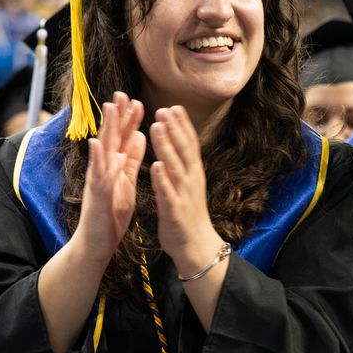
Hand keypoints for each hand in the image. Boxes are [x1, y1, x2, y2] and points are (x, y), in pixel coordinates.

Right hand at [72, 93, 145, 262]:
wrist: (96, 243)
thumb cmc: (111, 213)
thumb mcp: (126, 181)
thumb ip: (131, 159)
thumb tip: (138, 134)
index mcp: (114, 166)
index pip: (122, 138)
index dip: (129, 119)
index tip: (136, 99)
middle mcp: (103, 169)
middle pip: (110, 138)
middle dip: (116, 116)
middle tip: (121, 93)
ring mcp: (97, 181)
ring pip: (102, 151)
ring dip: (106, 129)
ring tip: (110, 110)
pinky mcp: (96, 196)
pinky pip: (98, 176)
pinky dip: (99, 161)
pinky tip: (98, 146)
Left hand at [150, 106, 222, 275]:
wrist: (196, 246)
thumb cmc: (188, 214)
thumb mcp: (189, 185)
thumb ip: (184, 165)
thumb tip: (180, 145)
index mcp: (193, 173)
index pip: (190, 144)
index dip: (183, 125)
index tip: (174, 106)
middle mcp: (191, 179)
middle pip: (183, 149)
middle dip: (174, 128)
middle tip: (164, 109)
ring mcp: (184, 194)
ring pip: (175, 166)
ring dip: (167, 145)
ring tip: (157, 126)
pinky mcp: (175, 210)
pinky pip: (167, 192)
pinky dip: (162, 178)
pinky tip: (155, 166)